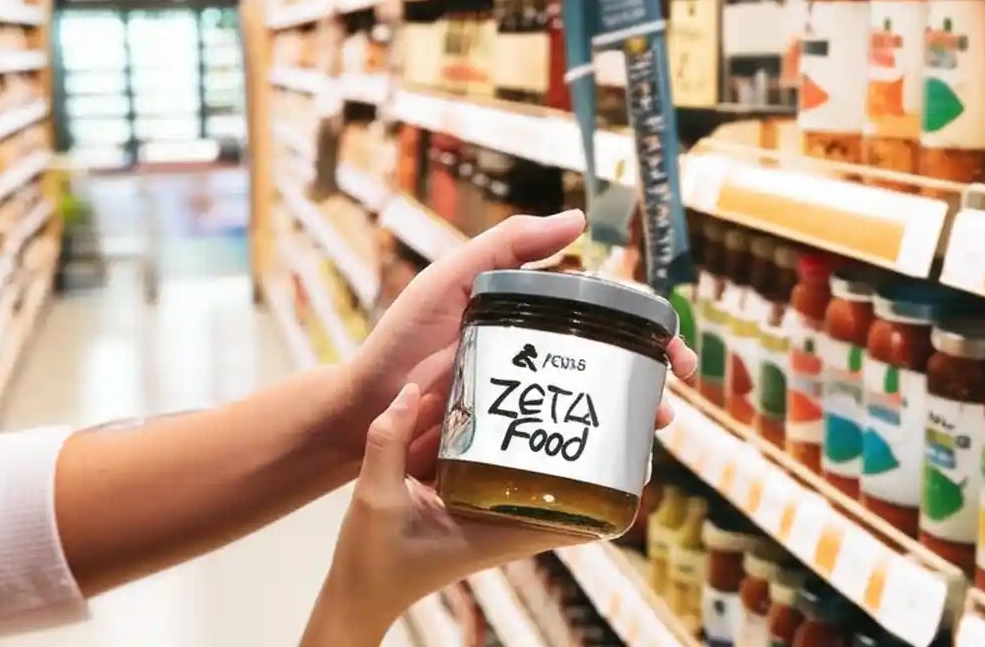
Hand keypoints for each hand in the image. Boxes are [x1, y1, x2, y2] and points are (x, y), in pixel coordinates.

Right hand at [303, 384, 585, 645]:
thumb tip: (410, 391)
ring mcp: (488, 522)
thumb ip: (388, 443)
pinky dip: (514, 456)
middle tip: (602, 413)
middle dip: (586, 462)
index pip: (573, 523)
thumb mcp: (374, 499)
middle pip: (564, 498)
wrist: (355, 593)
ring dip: (553, 456)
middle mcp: (501, 531)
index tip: (630, 460)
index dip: (607, 494)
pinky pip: (504, 481)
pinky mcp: (471, 511)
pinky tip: (511, 420)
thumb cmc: (369, 560)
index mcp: (494, 537)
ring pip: (536, 488)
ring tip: (574, 408)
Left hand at [346, 210, 695, 477]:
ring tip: (654, 430)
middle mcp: (533, 360)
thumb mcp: (450, 281)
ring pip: (593, 409)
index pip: (601, 320)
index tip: (674, 348)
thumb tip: (577, 218)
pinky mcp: (512, 445)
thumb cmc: (400, 341)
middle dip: (650, 383)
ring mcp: (524, 404)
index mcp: (527, 319)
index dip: (645, 332)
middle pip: (608, 368)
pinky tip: (620, 463)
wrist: (359, 414)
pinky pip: (563, 446)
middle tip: (673, 401)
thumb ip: (505, 246)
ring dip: (633, 420)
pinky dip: (597, 453)